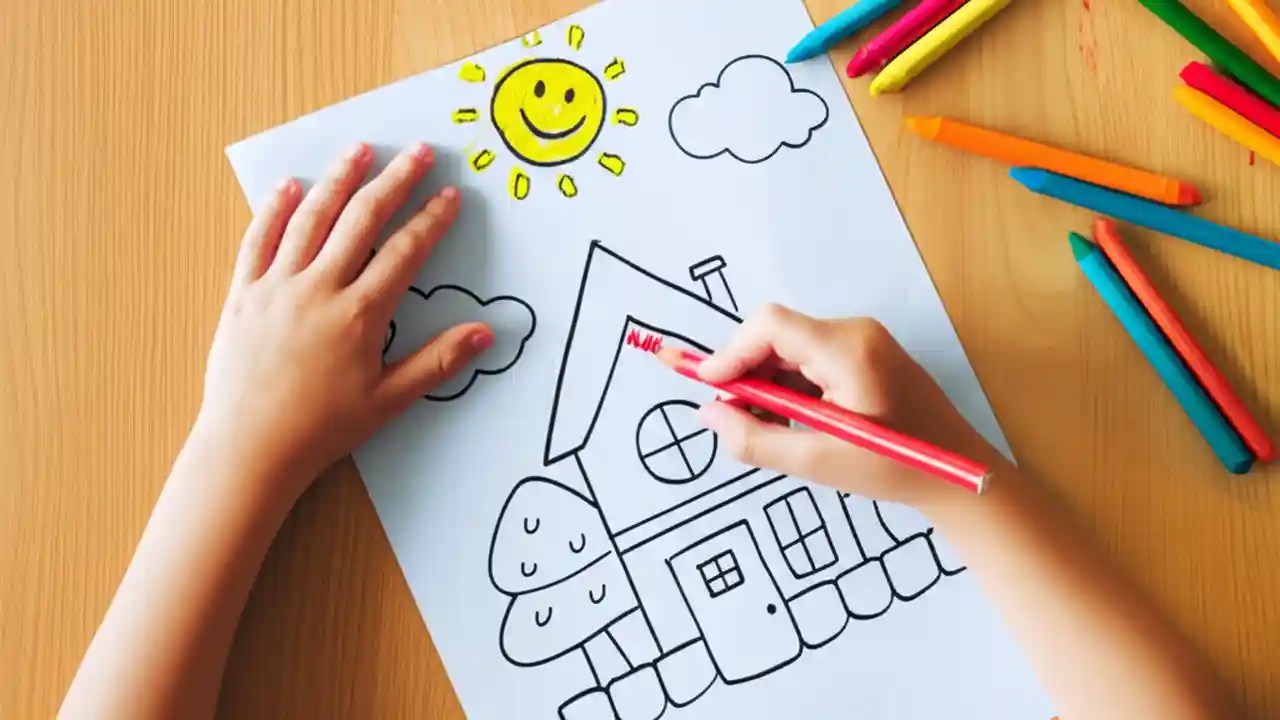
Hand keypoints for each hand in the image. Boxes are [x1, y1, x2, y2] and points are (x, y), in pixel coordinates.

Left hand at [195, 142, 491, 498]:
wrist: (249, 448)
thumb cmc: (321, 429)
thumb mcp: (389, 400)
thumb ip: (438, 362)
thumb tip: (486, 333)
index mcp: (359, 314)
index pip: (405, 252)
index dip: (431, 219)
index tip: (450, 195)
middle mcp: (319, 289)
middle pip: (363, 219)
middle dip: (395, 180)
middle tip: (418, 152)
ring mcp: (277, 286)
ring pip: (311, 218)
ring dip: (338, 179)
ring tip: (360, 149)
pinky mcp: (244, 293)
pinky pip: (259, 239)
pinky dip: (275, 209)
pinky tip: (291, 186)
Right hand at [696, 304, 1003, 509]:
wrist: (962, 478)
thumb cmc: (897, 469)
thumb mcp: (818, 461)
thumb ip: (755, 439)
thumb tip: (709, 415)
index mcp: (847, 349)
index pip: (768, 325)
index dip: (731, 352)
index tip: (710, 389)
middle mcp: (855, 333)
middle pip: (777, 335)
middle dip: (747, 373)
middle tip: (734, 418)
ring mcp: (864, 341)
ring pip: (791, 349)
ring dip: (768, 384)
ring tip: (768, 427)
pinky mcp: (867, 355)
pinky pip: (811, 359)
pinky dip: (792, 387)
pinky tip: (794, 423)